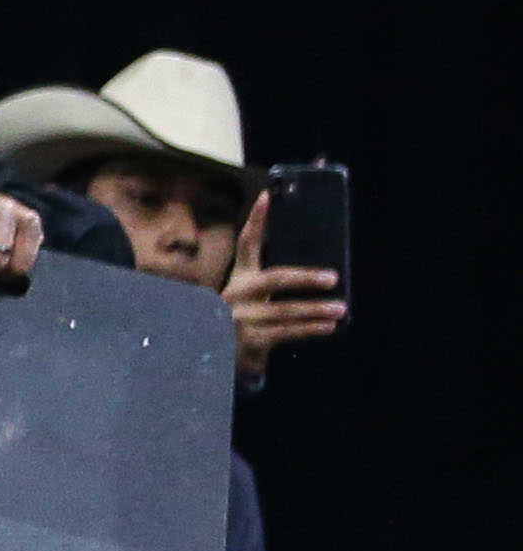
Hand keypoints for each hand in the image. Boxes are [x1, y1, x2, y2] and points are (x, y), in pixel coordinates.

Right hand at [225, 194, 346, 376]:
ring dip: (316, 309)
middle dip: (306, 278)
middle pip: (275, 279)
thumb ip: (272, 284)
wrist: (210, 353)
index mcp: (240, 277)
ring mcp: (241, 318)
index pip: (246, 243)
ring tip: (340, 308)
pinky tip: (328, 326)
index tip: (265, 196)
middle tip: (333, 278)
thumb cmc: (243, 319)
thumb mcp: (251, 296)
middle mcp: (237, 294)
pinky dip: (309, 329)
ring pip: (285, 310)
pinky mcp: (248, 340)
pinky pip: (284, 332)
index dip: (255, 219)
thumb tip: (319, 271)